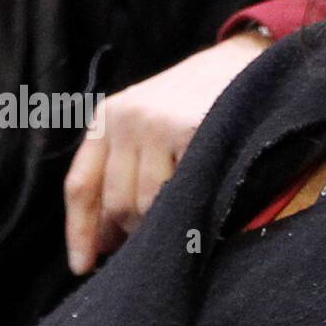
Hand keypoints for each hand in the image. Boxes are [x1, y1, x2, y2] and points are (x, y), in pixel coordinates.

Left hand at [64, 30, 270, 273]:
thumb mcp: (150, 123)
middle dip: (132, 232)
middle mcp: (126, 119)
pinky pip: (181, 190)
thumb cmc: (199, 100)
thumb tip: (108, 238)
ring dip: (162, 224)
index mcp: (108, 118)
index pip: (81, 184)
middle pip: (115, 202)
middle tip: (155, 244)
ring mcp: (158, 124)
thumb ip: (126, 168)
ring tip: (181, 222)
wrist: (246, 58)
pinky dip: (188, 208)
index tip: (83, 266)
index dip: (79, 231)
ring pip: (146, 202)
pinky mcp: (190, 129)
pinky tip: (199, 206)